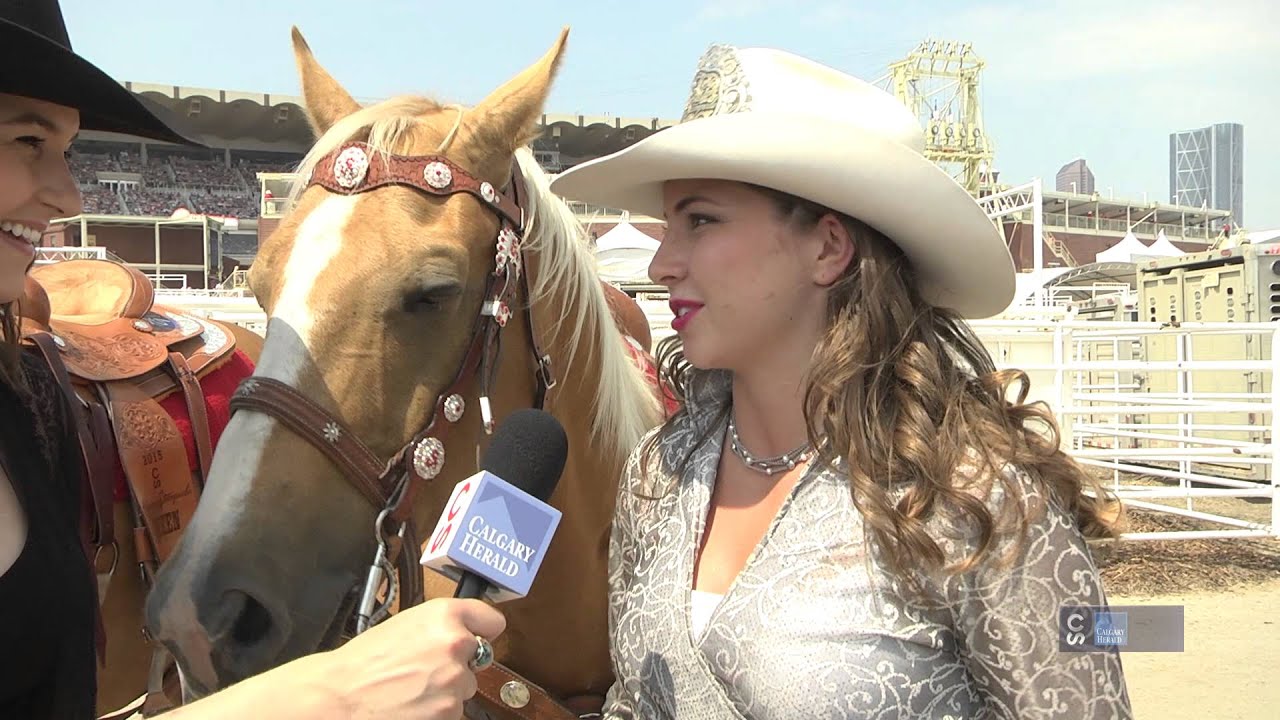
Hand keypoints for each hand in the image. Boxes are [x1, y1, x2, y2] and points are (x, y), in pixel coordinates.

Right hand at [317, 598, 505, 719]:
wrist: (339, 697)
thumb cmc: (363, 662)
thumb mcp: (405, 625)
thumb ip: (440, 625)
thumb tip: (465, 632)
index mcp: (445, 616)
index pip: (492, 621)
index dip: (482, 630)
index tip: (477, 635)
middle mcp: (456, 645)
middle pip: (479, 657)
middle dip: (458, 663)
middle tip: (425, 668)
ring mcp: (455, 682)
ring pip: (466, 686)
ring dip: (447, 689)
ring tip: (413, 688)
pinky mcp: (450, 713)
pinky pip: (454, 710)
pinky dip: (437, 710)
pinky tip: (413, 704)